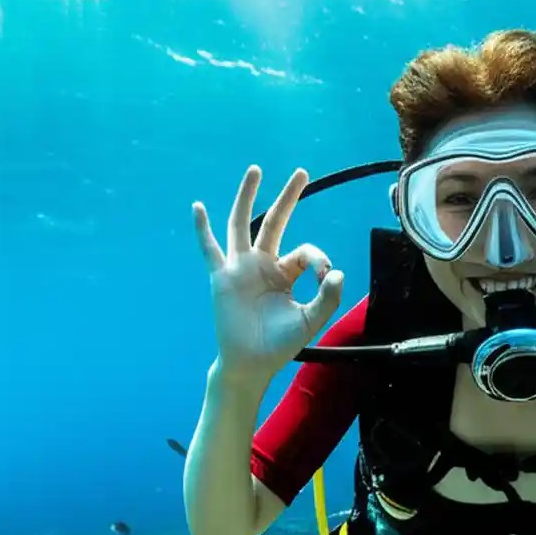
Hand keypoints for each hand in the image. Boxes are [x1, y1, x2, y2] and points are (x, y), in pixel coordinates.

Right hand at [193, 166, 343, 376]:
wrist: (251, 364)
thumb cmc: (280, 344)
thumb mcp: (311, 321)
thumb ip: (327, 298)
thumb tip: (337, 272)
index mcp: (285, 272)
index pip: (304, 251)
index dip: (317, 259)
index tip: (324, 277)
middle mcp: (262, 264)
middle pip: (275, 222)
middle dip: (288, 197)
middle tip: (302, 172)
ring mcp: (240, 267)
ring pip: (242, 224)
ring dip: (248, 197)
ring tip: (256, 170)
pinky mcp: (222, 277)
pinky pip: (210, 249)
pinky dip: (203, 229)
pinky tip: (198, 207)